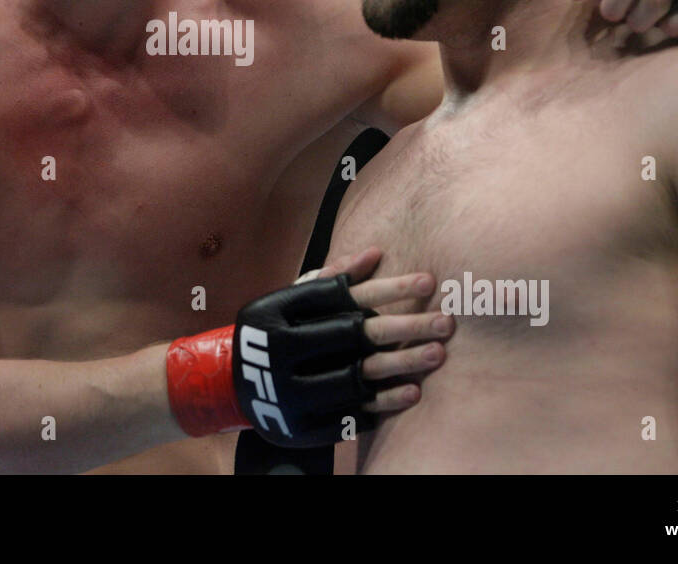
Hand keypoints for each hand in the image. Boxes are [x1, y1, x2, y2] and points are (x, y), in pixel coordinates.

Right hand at [232, 249, 451, 446]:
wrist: (230, 383)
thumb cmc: (271, 329)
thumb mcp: (288, 299)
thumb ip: (331, 278)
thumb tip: (374, 254)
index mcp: (284, 313)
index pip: (347, 296)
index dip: (389, 289)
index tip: (429, 282)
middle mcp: (288, 350)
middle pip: (357, 335)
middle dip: (405, 329)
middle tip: (446, 323)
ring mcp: (295, 390)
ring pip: (359, 375)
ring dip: (402, 364)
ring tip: (438, 355)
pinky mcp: (304, 423)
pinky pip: (351, 414)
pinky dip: (384, 403)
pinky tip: (413, 392)